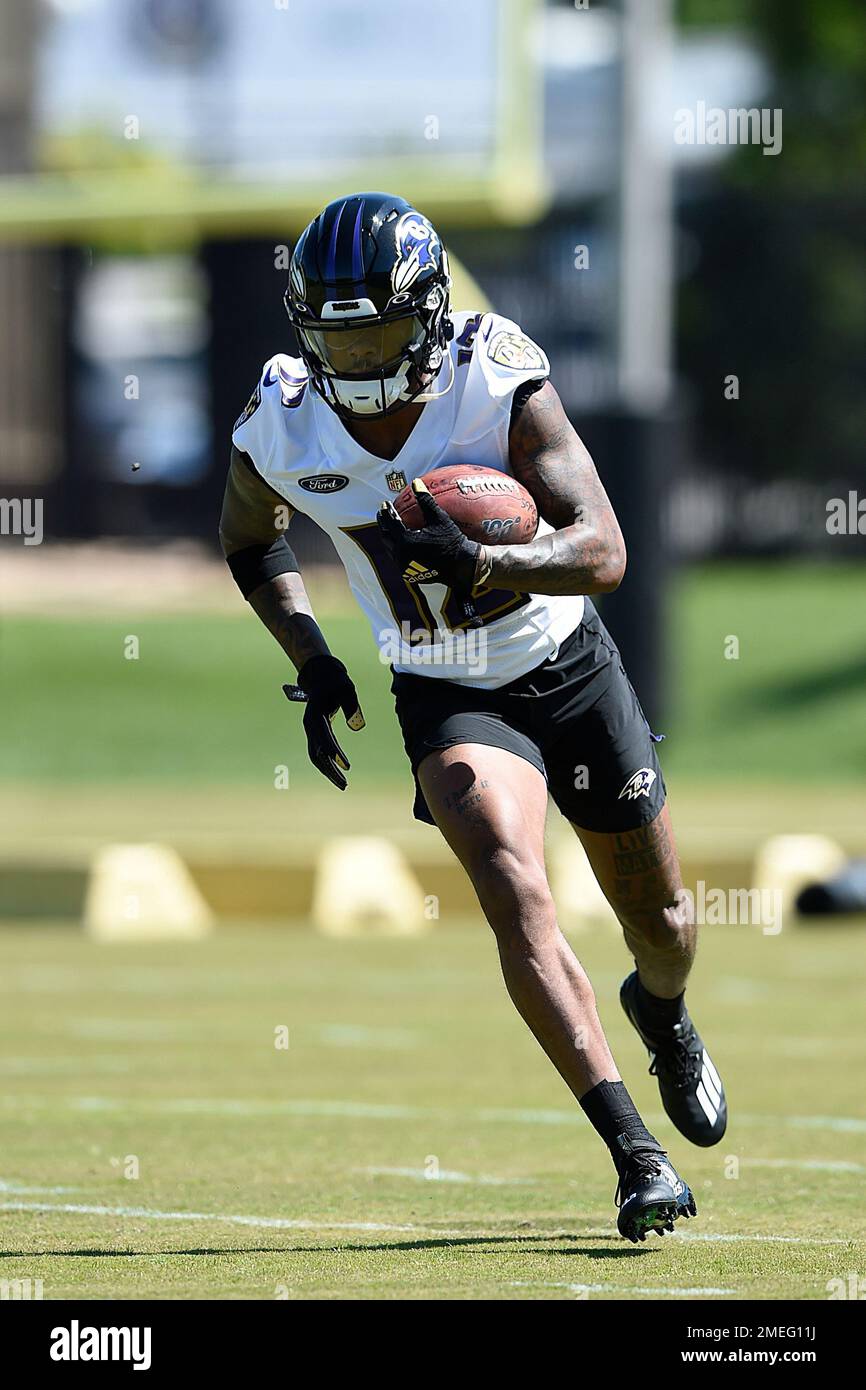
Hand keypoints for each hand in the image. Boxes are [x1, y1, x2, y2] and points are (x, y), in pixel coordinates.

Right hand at [282, 654, 364, 790]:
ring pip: (316, 756)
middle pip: (317, 752)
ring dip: (328, 771)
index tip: (347, 766)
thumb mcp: (347, 689)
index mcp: (315, 714)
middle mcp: (309, 725)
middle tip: (345, 784)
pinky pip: (318, 753)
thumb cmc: (336, 682)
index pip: (325, 737)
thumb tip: (357, 727)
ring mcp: (310, 730)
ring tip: (343, 784)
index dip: (335, 752)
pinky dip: (327, 764)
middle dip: (330, 769)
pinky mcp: (314, 733)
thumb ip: (352, 706)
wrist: (322, 677)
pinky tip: (337, 774)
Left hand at [376, 479, 480, 592]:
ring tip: (390, 527)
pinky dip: (396, 549)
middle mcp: (401, 556)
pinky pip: (398, 559)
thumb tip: (416, 482)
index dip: (386, 512)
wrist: (462, 566)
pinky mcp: (409, 574)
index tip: (385, 504)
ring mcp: (404, 567)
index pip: (390, 523)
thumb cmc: (452, 540)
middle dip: (383, 524)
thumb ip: (425, 501)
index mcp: (405, 541)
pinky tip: (401, 543)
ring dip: (388, 537)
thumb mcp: (439, 518)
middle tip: (383, 514)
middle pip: (386, 537)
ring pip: (390, 549)